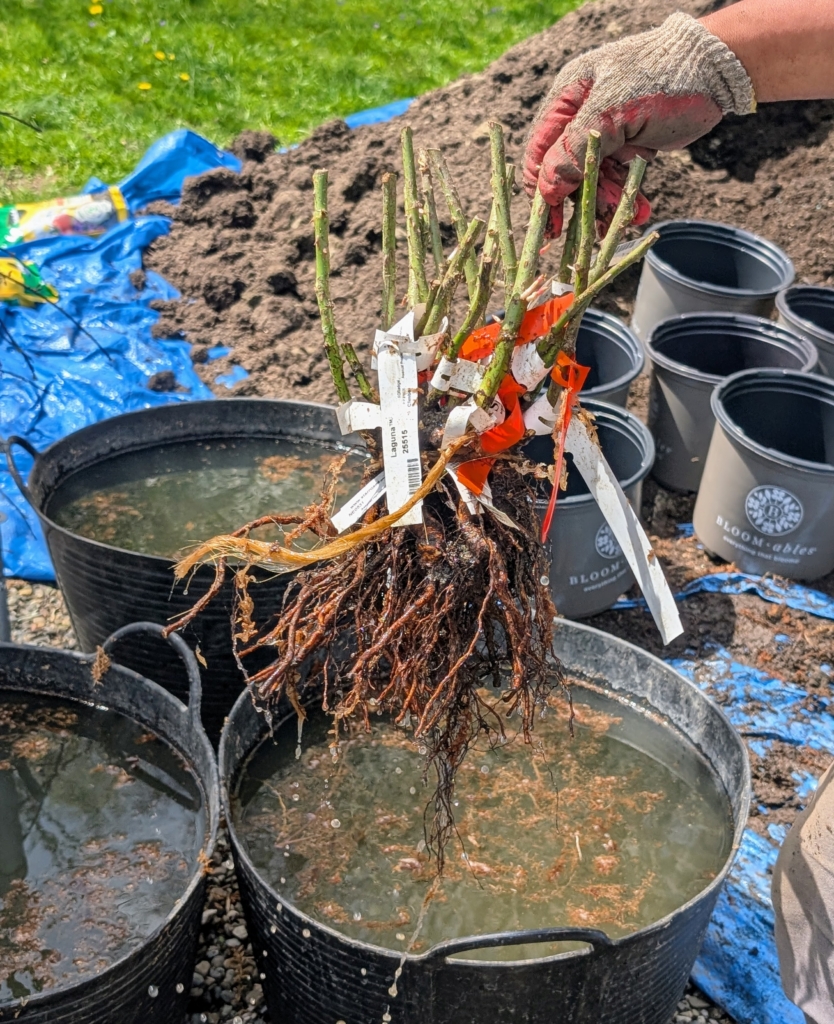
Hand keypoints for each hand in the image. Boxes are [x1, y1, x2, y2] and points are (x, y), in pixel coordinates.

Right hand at [523, 12, 754, 234]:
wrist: (718, 70)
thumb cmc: (662, 79)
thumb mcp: (611, 114)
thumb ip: (573, 150)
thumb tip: (545, 190)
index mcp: (567, 99)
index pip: (539, 153)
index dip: (542, 191)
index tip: (553, 226)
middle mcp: (581, 116)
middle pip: (567, 172)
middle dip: (585, 200)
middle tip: (600, 225)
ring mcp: (606, 133)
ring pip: (594, 181)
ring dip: (610, 204)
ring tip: (633, 216)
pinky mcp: (629, 145)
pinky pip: (618, 180)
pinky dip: (628, 198)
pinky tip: (642, 211)